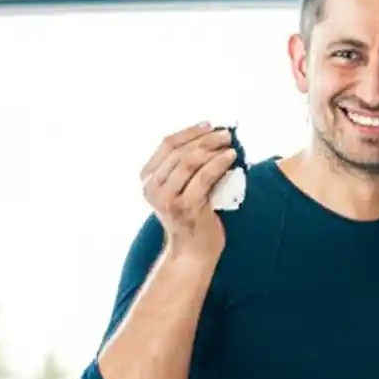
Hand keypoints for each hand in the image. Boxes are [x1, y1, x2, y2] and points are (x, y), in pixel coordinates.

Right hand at [139, 122, 237, 260]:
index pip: (167, 144)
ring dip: (213, 148)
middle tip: (225, 134)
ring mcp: (168, 198)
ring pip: (191, 161)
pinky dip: (219, 163)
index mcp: (147, 180)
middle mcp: (152, 188)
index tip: (209, 125)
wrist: (192, 254)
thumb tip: (209, 138)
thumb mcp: (179, 191)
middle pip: (180, 151)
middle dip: (205, 138)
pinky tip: (231, 158)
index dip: (189, 131)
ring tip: (230, 144)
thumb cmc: (191, 220)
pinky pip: (204, 176)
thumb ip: (183, 169)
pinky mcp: (186, 207)